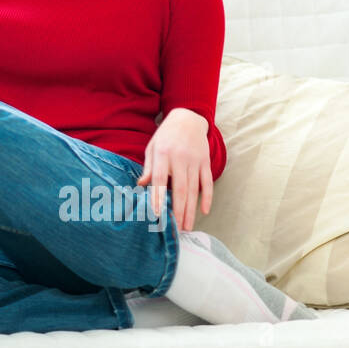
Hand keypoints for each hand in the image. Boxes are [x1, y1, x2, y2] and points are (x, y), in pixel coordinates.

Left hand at [136, 109, 212, 231]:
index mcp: (163, 154)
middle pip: (179, 188)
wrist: (188, 118)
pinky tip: (204, 211)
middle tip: (177, 229)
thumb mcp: (152, 147)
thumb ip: (148, 166)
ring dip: (191, 209)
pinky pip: (207, 182)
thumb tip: (141, 184)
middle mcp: (180, 158)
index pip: (160, 179)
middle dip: (178, 210)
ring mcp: (195, 160)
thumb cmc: (166, 136)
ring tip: (188, 226)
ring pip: (193, 189)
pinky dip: (207, 197)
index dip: (158, 196)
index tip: (157, 214)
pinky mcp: (205, 162)